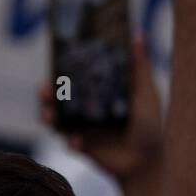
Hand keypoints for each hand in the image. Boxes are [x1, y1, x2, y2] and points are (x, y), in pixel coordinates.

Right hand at [39, 37, 162, 181]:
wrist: (148, 160)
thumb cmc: (151, 123)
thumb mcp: (146, 92)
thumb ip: (140, 66)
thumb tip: (140, 34)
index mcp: (100, 91)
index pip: (76, 76)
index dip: (62, 68)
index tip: (54, 59)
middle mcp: (87, 107)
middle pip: (59, 96)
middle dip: (46, 92)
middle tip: (44, 89)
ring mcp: (82, 127)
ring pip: (56, 118)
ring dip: (47, 115)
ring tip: (48, 115)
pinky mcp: (82, 146)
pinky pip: (70, 142)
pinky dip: (71, 141)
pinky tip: (77, 141)